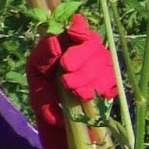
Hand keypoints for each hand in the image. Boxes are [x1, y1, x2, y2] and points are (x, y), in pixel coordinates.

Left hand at [26, 13, 119, 148]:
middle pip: (93, 45)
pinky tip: (86, 97)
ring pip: (104, 64)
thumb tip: (54, 42)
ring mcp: (103, 66)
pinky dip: (99, 89)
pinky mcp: (112, 83)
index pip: (79, 27)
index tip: (74, 37)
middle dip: (81, 61)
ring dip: (88, 79)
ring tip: (72, 91)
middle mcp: (87, 50)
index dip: (80, 30)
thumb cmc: (43, 93)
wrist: (57, 121)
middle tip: (66, 79)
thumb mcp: (35, 73)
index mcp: (67, 43)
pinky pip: (112, 81)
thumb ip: (42, 56)